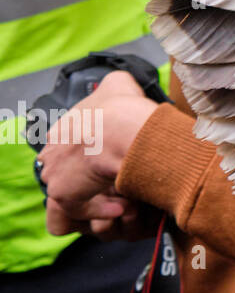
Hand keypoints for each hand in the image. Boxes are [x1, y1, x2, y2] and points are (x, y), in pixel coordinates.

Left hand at [39, 69, 158, 237]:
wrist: (120, 130)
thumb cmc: (120, 107)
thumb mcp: (118, 83)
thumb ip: (115, 84)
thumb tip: (120, 84)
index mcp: (62, 129)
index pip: (68, 145)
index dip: (90, 153)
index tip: (110, 157)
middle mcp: (52, 152)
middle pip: (67, 169)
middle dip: (90, 176)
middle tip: (115, 177)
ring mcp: (55, 174)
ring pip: (74, 191)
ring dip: (98, 193)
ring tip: (124, 194)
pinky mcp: (63, 195)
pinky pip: (82, 208)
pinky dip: (104, 209)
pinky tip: (123, 205)